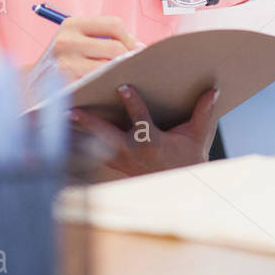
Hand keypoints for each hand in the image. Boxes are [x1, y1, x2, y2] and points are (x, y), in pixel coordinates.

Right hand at [51, 16, 141, 80]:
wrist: (32, 84)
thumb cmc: (64, 60)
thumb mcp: (76, 39)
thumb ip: (104, 37)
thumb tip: (140, 47)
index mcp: (72, 24)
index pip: (114, 25)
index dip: (130, 38)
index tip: (134, 49)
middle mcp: (67, 41)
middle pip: (116, 49)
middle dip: (128, 59)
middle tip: (131, 67)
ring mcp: (66, 65)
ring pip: (110, 69)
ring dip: (119, 74)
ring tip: (120, 77)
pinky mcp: (68, 86)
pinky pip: (100, 85)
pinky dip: (108, 86)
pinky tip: (107, 88)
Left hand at [70, 85, 219, 176]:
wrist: (181, 188)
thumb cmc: (189, 158)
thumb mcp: (198, 135)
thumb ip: (203, 111)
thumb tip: (212, 89)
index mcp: (153, 144)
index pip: (141, 120)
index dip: (132, 103)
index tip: (123, 87)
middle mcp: (134, 153)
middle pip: (106, 135)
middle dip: (89, 123)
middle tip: (71, 110)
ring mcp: (122, 160)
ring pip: (95, 145)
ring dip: (78, 133)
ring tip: (61, 117)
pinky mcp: (116, 163)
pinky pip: (94, 152)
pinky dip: (81, 143)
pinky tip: (67, 133)